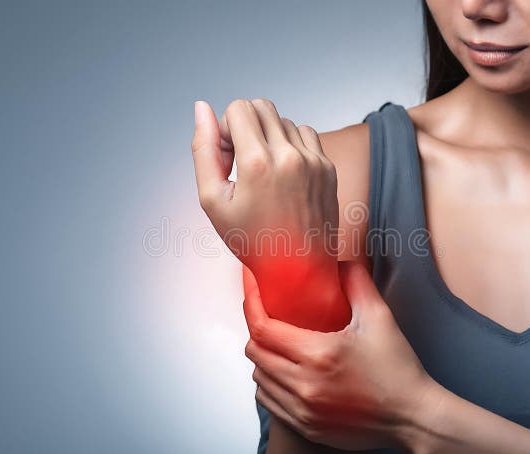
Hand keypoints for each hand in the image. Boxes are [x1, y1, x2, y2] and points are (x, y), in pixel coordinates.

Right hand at [191, 98, 349, 330]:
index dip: (225, 127)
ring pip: (283, 120)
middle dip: (245, 125)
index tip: (227, 157)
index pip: (238, 108)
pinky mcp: (328, 166)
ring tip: (263, 173)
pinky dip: (291, 145)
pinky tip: (283, 173)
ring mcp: (313, 160)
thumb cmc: (253, 241)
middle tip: (242, 161)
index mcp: (258, 164)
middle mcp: (289, 156)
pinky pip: (306, 134)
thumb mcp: (212, 200)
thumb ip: (203, 149)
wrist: (299, 270)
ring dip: (269, 136)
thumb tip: (201, 109)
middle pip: (261, 106)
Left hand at [242, 261, 446, 451]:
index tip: (252, 291)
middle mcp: (305, 385)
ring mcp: (303, 410)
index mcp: (319, 354)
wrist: (413, 418)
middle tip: (269, 319)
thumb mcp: (379, 318)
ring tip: (280, 348)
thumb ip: (357, 283)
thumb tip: (341, 261)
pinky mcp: (306, 426)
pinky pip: (270, 402)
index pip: (263, 328)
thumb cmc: (398, 370)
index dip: (252, 305)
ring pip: (259, 379)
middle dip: (258, 332)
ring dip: (264, 360)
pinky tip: (286, 375)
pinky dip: (271, 386)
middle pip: (255, 353)